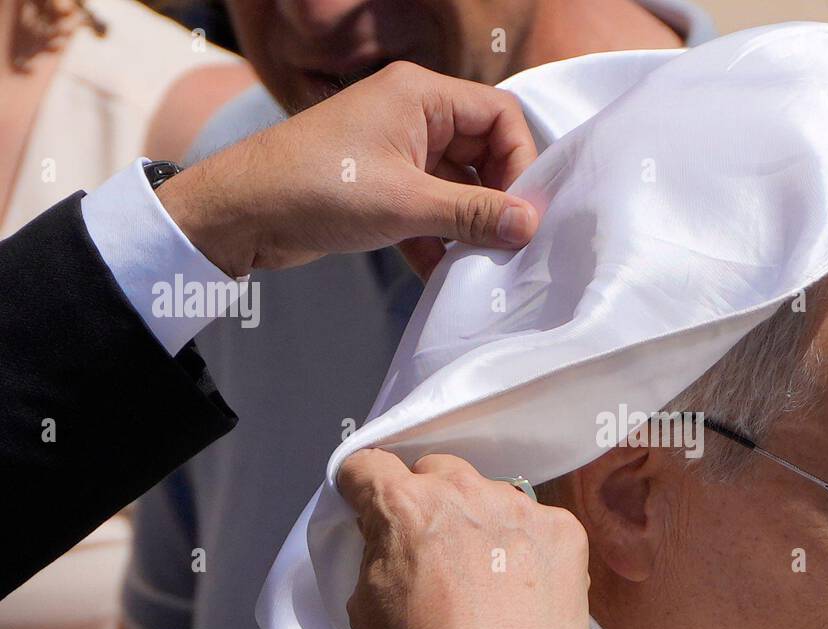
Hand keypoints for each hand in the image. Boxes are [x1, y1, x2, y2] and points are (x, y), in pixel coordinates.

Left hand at [156, 61, 539, 279]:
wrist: (239, 213)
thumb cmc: (314, 187)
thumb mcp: (405, 203)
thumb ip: (473, 213)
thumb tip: (528, 224)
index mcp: (420, 95)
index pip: (499, 116)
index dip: (521, 161)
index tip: (525, 210)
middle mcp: (412, 116)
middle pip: (483, 153)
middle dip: (497, 199)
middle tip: (510, 242)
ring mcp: (396, 152)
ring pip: (457, 186)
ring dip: (468, 226)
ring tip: (480, 263)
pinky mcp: (380, 187)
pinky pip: (428, 210)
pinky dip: (438, 240)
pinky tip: (442, 274)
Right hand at [337, 449, 590, 628]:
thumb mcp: (363, 604)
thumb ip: (374, 550)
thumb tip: (386, 534)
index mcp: (403, 505)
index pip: (371, 465)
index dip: (366, 488)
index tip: (371, 504)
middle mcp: (462, 491)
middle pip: (437, 471)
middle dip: (429, 500)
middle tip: (435, 548)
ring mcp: (518, 507)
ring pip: (491, 494)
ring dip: (482, 521)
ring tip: (485, 577)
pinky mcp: (562, 529)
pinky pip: (538, 522)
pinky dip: (528, 546)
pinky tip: (522, 587)